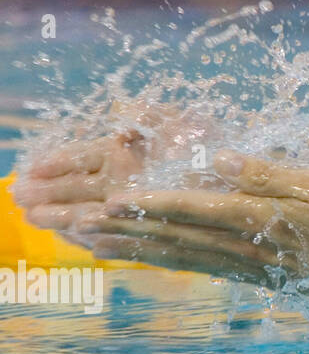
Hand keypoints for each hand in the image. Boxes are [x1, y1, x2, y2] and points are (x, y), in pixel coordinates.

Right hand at [12, 101, 205, 232]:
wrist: (242, 176)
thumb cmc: (214, 143)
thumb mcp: (184, 123)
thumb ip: (150, 117)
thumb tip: (124, 113)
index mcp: (127, 150)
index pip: (83, 156)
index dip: (57, 163)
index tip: (32, 170)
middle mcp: (125, 177)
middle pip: (79, 186)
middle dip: (49, 193)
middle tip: (21, 201)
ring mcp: (134, 201)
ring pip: (91, 209)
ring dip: (64, 216)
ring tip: (35, 220)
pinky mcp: (148, 223)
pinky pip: (117, 231)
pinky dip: (97, 235)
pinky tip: (79, 240)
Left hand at [72, 151, 308, 288]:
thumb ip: (272, 173)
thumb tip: (220, 158)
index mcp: (266, 218)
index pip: (198, 208)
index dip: (154, 202)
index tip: (113, 197)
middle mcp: (249, 247)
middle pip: (176, 236)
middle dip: (126, 228)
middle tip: (77, 221)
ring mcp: (250, 265)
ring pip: (180, 254)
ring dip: (133, 246)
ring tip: (91, 239)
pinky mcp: (256, 274)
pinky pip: (198, 266)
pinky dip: (162, 259)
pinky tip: (145, 254)